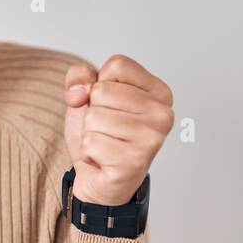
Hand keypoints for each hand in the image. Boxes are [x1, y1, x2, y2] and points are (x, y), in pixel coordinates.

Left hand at [63, 54, 174, 205]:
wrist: (98, 177)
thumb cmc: (101, 133)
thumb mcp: (87, 95)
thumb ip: (79, 77)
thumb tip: (79, 93)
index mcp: (159, 92)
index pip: (117, 64)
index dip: (100, 84)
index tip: (110, 104)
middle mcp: (162, 113)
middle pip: (102, 90)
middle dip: (93, 110)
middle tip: (106, 129)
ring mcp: (152, 138)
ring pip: (94, 117)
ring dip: (90, 132)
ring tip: (105, 143)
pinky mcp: (135, 160)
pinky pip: (91, 141)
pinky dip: (89, 151)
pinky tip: (104, 158)